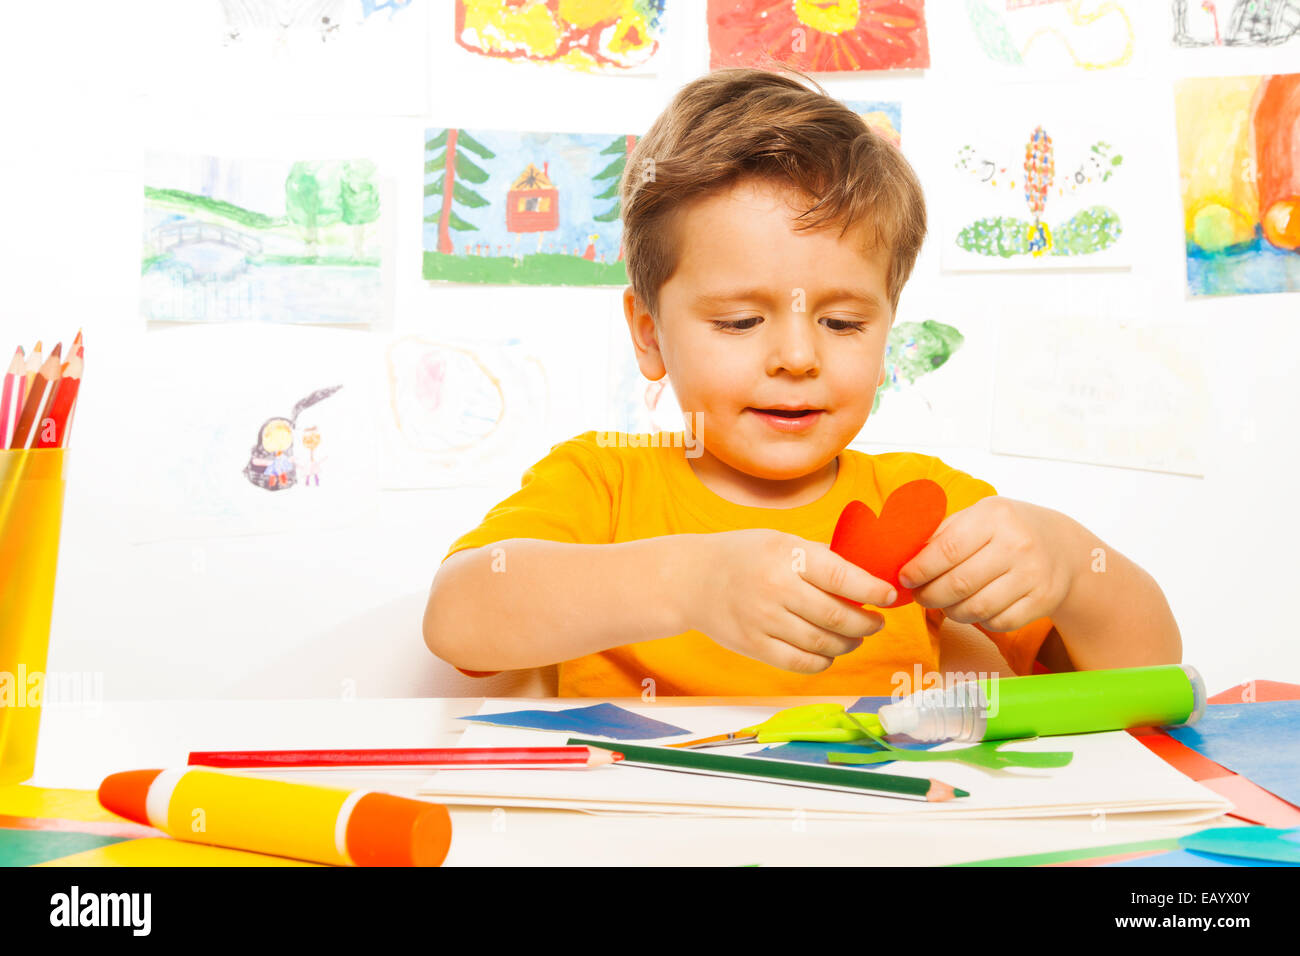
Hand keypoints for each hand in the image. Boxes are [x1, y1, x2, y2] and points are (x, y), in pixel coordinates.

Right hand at [681, 530, 897, 673]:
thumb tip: (868, 577)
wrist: (690, 579)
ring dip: (849, 643)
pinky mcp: (754, 646)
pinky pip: (801, 662)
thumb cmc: (743, 555)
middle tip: (875, 621)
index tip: (891, 596)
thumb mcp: (782, 541)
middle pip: (839, 617)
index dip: (875, 591)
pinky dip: (823, 660)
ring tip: (855, 637)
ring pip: (824, 644)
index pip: (844, 578)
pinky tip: (828, 651)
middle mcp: (777, 589)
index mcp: (788, 556)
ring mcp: (764, 621)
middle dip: (868, 623)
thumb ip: (821, 558)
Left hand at [898, 497, 1080, 631]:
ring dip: (951, 611)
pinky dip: (979, 620)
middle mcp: (1017, 544)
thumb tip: (903, 558)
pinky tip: (975, 607)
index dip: (919, 569)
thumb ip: (942, 534)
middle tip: (920, 596)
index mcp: (994, 517)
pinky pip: (997, 622)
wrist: (1064, 546)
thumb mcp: (978, 516)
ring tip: (944, 603)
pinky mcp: (1043, 600)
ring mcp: (1033, 574)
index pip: (947, 549)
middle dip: (929, 595)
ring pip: (976, 608)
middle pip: (958, 584)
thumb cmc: (1008, 530)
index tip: (905, 578)